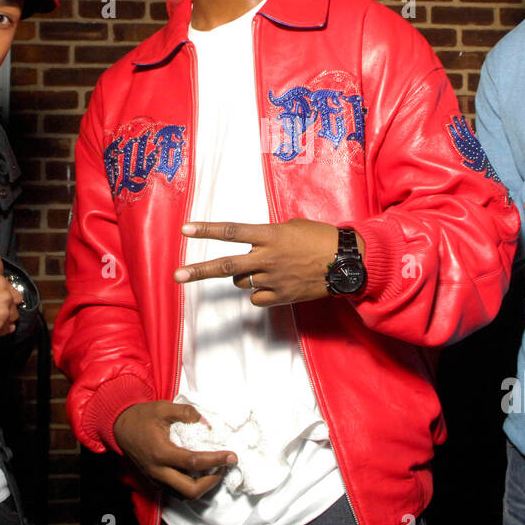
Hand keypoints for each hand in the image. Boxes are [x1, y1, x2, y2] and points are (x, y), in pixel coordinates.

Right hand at [0, 273, 22, 345]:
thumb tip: (4, 296)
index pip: (14, 294)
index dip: (7, 300)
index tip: (2, 304)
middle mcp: (4, 298)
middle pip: (14, 309)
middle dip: (6, 313)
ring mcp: (2, 315)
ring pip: (9, 322)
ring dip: (1, 323)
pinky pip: (1, 333)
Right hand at [113, 401, 236, 498]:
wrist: (120, 427)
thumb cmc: (141, 417)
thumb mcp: (163, 408)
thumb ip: (186, 413)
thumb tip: (207, 422)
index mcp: (161, 453)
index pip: (194, 462)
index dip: (216, 460)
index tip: (231, 456)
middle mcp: (158, 471)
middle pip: (190, 490)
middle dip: (212, 481)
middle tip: (223, 466)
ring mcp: (156, 479)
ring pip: (184, 495)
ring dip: (203, 487)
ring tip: (214, 470)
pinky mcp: (155, 481)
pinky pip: (176, 492)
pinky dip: (192, 486)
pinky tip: (200, 473)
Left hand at [172, 219, 362, 306]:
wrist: (346, 262)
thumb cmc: (320, 238)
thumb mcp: (292, 227)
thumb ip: (268, 236)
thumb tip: (253, 247)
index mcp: (270, 235)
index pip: (232, 231)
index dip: (207, 230)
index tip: (185, 229)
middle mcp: (267, 257)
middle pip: (226, 266)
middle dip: (199, 271)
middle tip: (177, 275)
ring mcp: (273, 279)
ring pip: (242, 281)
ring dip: (245, 276)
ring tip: (267, 268)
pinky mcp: (281, 296)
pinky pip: (257, 298)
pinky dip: (260, 292)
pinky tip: (275, 284)